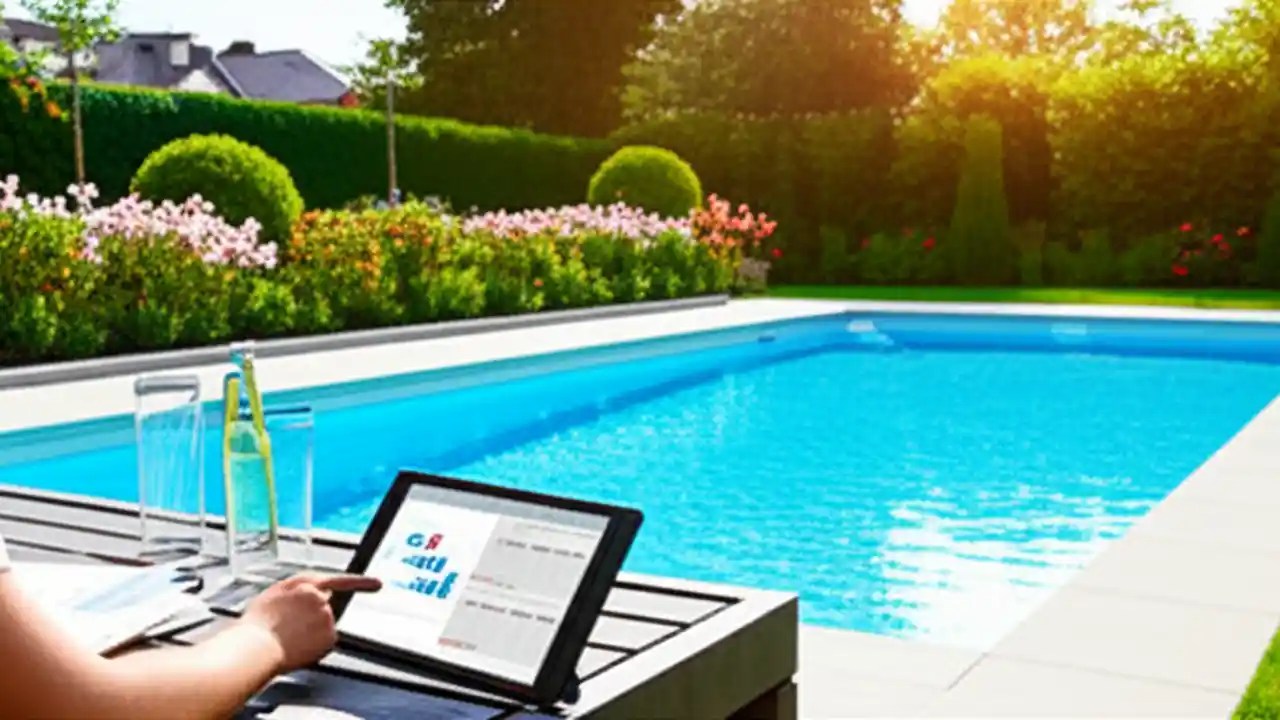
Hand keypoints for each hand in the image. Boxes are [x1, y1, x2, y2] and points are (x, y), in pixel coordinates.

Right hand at [238, 573, 381, 672]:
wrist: (256, 646)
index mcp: (305, 583)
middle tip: (290, 627)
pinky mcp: (329, 636)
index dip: (360, 582)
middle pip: (324, 608)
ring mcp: (327, 617)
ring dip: (311, 632)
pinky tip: (296, 646)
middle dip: (312, 617)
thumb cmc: (258, 623)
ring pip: (323, 626)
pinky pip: (323, 643)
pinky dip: (314, 647)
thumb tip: (304, 596)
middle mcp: (320, 597)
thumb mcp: (275, 594)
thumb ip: (296, 591)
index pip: (339, 580)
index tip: (378, 584)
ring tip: (288, 637)